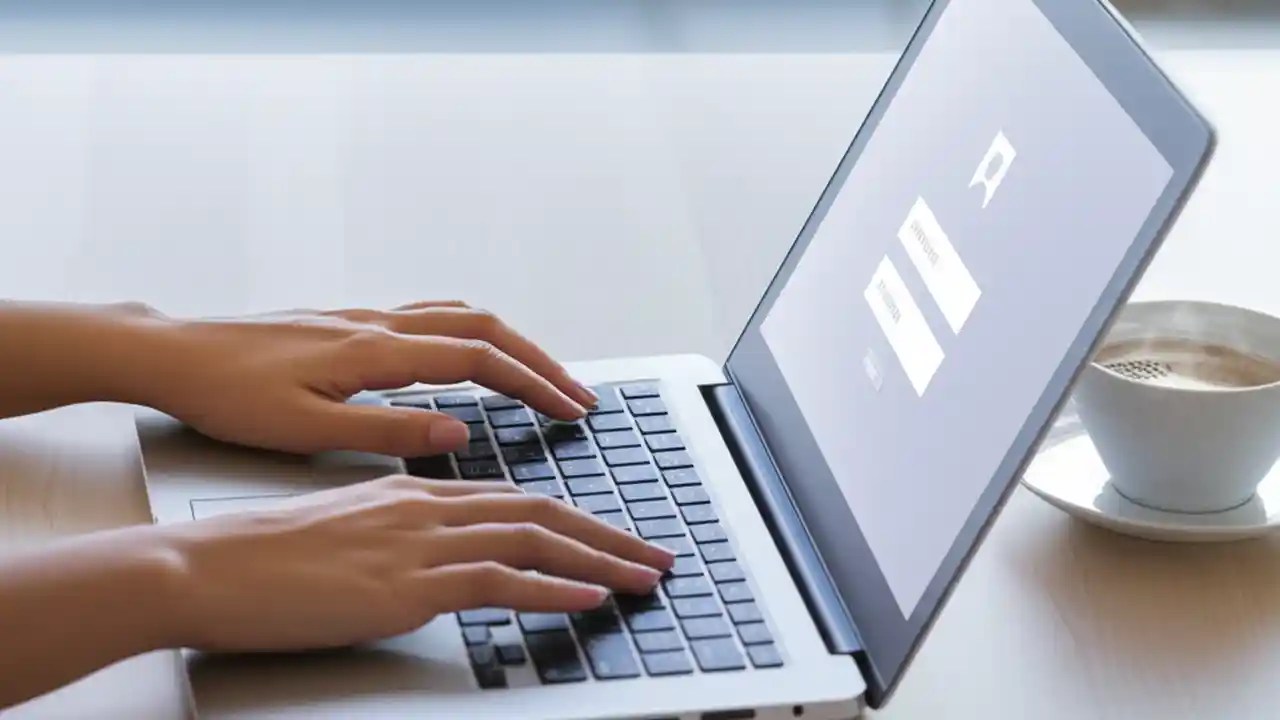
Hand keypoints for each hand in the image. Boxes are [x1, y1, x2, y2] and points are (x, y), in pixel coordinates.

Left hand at [137, 300, 597, 456]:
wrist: (172, 353)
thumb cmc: (228, 397)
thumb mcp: (307, 431)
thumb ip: (388, 432)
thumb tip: (460, 433)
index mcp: (375, 353)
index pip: (479, 361)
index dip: (533, 384)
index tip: (570, 410)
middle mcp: (378, 325)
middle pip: (484, 328)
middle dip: (538, 360)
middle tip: (575, 394)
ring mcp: (364, 318)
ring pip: (459, 315)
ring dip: (509, 343)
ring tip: (539, 374)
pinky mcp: (348, 323)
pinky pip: (430, 316)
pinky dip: (470, 333)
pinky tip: (468, 353)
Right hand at [162, 475, 674, 651]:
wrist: (208, 565)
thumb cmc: (265, 554)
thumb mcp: (345, 529)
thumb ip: (400, 528)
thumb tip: (438, 545)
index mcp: (415, 490)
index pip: (516, 498)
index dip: (574, 517)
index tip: (612, 536)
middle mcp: (429, 506)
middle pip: (542, 511)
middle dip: (609, 534)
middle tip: (656, 555)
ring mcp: (420, 541)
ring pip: (534, 539)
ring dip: (601, 559)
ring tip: (646, 577)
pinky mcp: (407, 582)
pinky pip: (499, 580)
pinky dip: (553, 588)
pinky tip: (589, 598)